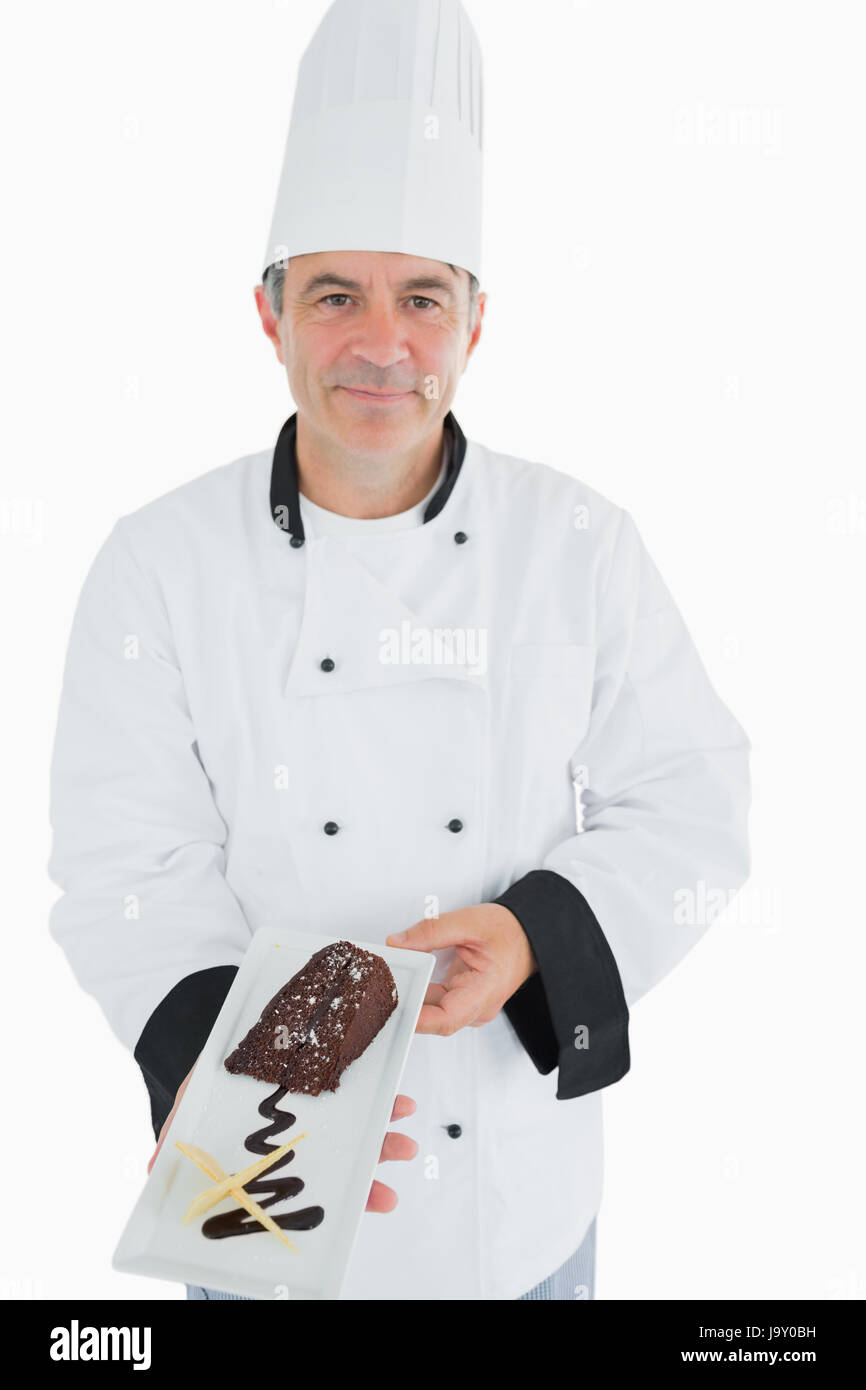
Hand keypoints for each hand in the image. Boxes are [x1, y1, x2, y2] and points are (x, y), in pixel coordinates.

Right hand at [148, 1065, 417, 1216]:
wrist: (217, 1041)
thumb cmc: (207, 1087)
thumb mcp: (190, 1110)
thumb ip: (180, 1139)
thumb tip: (153, 1170)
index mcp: (280, 1155)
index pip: (321, 1184)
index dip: (352, 1196)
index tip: (380, 1200)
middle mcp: (305, 1135)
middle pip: (348, 1156)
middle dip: (380, 1158)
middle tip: (406, 1152)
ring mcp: (317, 1106)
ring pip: (360, 1124)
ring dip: (388, 1123)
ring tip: (408, 1115)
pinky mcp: (322, 1072)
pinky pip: (356, 1085)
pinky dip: (378, 1086)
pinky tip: (395, 1086)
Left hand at [386, 903, 536, 1036]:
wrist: (528, 935)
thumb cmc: (509, 932)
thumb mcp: (469, 922)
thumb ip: (432, 931)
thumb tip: (399, 943)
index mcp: (484, 993)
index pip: (445, 1019)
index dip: (417, 1019)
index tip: (393, 1007)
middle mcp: (476, 1008)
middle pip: (433, 1017)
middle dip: (406, 1003)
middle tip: (380, 985)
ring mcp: (468, 1006)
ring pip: (430, 1010)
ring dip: (410, 995)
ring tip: (390, 977)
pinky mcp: (461, 1000)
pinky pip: (434, 1001)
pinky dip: (418, 989)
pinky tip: (405, 976)